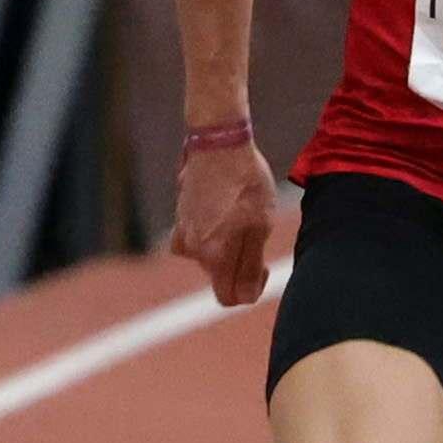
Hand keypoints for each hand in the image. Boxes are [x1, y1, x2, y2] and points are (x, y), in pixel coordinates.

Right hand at [173, 138, 282, 310]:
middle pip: (217, 275)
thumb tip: (245, 295)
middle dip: (238, 264)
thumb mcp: (260, 227)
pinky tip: (222, 208)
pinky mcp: (179, 215)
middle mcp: (192, 249)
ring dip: (224, 245)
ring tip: (239, 216)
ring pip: (207, 255)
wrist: (218, 145)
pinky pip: (195, 236)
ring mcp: (182, 231)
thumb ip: (250, 266)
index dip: (251, 289)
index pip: (229, 297)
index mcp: (213, 256)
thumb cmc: (245, 185)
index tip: (262, 267)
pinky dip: (210, 230)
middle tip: (256, 233)